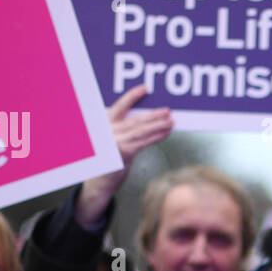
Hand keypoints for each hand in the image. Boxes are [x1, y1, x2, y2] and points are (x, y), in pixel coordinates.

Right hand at [76, 85, 172, 229]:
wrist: (99, 182)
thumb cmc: (109, 159)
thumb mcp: (111, 140)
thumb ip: (123, 129)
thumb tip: (148, 119)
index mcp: (104, 123)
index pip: (119, 106)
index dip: (132, 96)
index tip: (145, 88)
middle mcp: (109, 130)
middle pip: (135, 119)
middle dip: (154, 114)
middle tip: (168, 110)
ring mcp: (116, 140)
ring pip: (142, 130)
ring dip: (159, 125)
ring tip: (172, 121)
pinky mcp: (124, 152)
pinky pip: (144, 142)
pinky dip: (157, 136)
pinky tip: (167, 133)